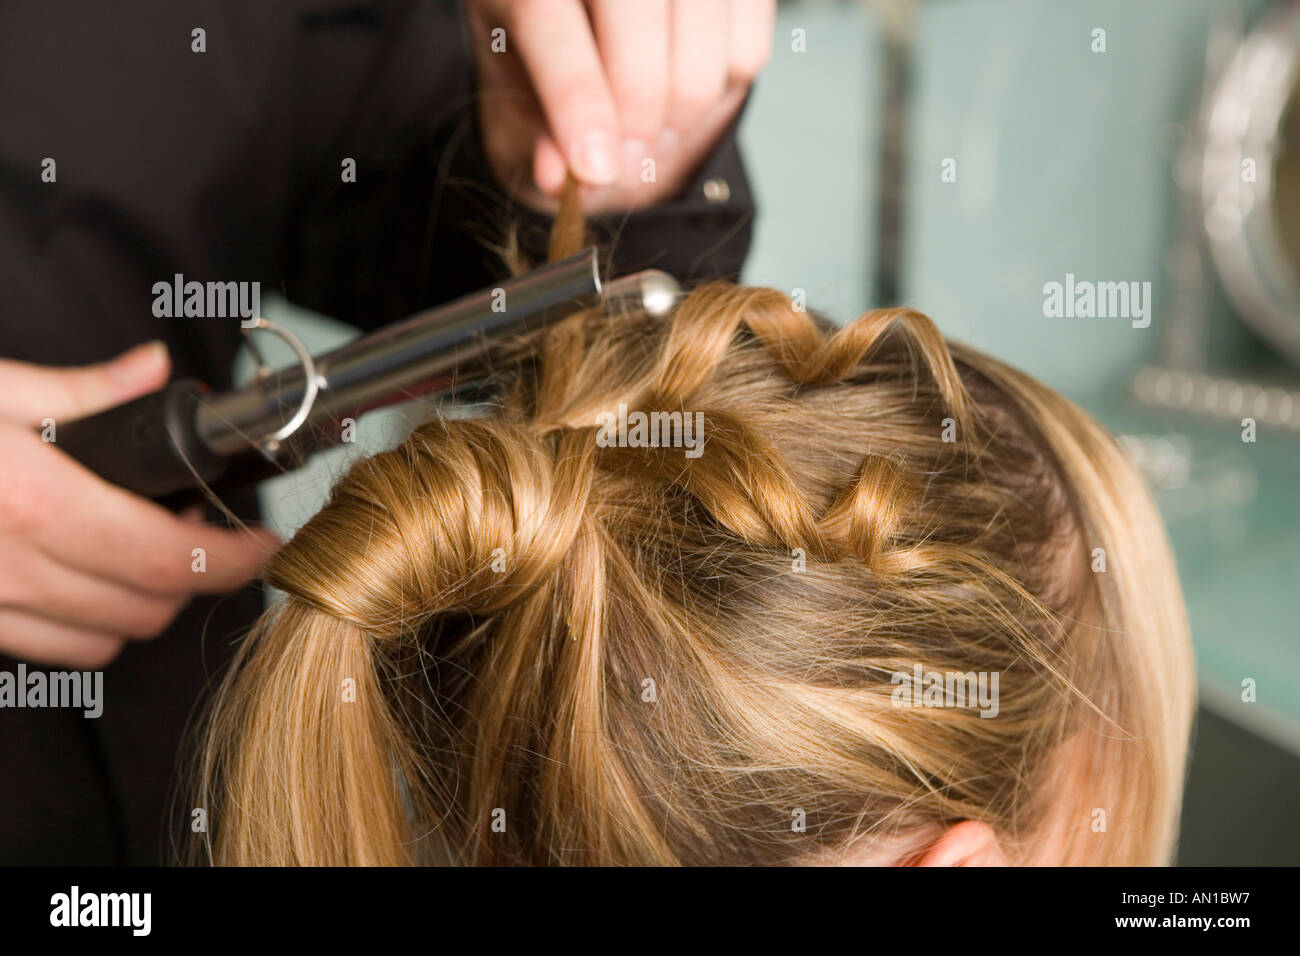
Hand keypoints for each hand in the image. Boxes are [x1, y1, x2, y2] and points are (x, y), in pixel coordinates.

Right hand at [0, 343, 279, 668]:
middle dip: (193, 579)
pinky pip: (45, 648)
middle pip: (148, 609)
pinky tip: (77, 579)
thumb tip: (148, 370)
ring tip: (143, 557)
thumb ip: (79, 390)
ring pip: (102, 642)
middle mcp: (9, 570)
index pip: (170, 559)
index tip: (260, 543)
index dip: (234, 558)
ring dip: (140, 607)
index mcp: (35, 505)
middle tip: (204, 536)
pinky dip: (82, 627)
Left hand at [464, 0, 774, 213]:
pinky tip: (685, 93)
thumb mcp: (526, 97)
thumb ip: (540, 136)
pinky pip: (748, 43)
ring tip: (657, 135)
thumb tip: (554, 178)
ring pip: (702, 25)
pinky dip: (722, 87)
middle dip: (638, 107)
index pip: (546, 17)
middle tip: (629, 159)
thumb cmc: (550, 58)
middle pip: (635, 12)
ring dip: (684, 105)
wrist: (593, 25)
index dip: (576, 97)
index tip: (595, 168)